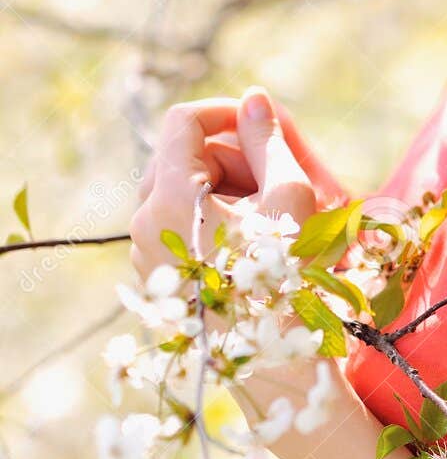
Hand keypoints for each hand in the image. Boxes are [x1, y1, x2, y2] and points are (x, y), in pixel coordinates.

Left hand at [129, 87, 318, 284]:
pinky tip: (249, 243)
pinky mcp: (155, 274)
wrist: (273, 359)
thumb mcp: (289, 198)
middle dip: (233, 157)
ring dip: (225, 187)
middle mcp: (144, 221)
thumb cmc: (286, 277)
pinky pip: (177, 223)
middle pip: (184, 156)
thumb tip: (254, 98)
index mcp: (171, 198)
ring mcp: (145, 250)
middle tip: (278, 180)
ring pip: (181, 190)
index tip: (261, 123)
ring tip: (268, 216)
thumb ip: (268, 141)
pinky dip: (212, 217)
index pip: (184, 121)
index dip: (225, 111)